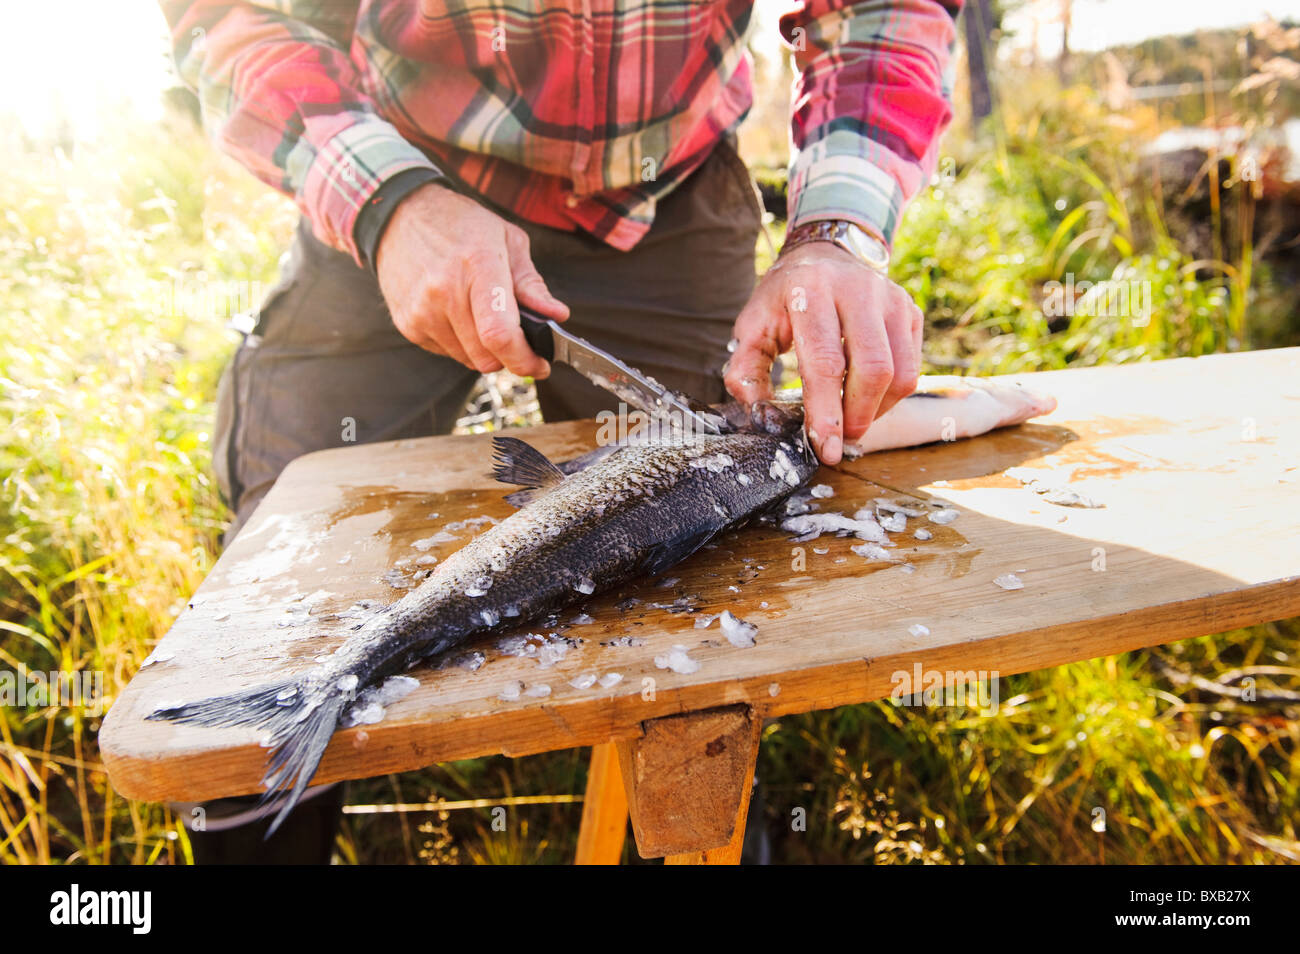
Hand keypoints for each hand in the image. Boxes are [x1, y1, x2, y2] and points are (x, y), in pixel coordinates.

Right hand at [375, 183, 569, 377]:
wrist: (401, 215)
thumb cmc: (461, 225)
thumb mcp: (507, 239)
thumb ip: (532, 283)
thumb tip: (556, 315)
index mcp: (478, 265)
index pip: (500, 333)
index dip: (524, 359)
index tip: (540, 365)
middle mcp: (445, 291)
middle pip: (486, 356)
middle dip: (510, 358)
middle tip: (519, 342)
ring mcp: (422, 310)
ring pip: (468, 360)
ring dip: (485, 351)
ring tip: (484, 317)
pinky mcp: (407, 324)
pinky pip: (447, 352)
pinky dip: (461, 344)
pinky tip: (460, 314)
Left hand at [724, 241, 922, 464]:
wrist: (825, 255)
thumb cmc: (785, 299)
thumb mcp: (752, 327)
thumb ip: (746, 371)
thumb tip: (759, 416)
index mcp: (811, 292)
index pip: (826, 362)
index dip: (827, 412)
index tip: (826, 449)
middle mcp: (858, 290)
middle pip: (873, 369)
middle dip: (857, 416)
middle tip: (840, 439)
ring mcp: (891, 299)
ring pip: (901, 373)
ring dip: (877, 410)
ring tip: (852, 419)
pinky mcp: (911, 311)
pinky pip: (912, 367)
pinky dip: (891, 396)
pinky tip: (867, 399)